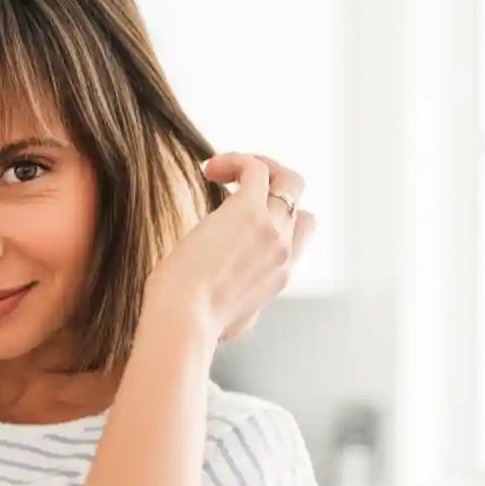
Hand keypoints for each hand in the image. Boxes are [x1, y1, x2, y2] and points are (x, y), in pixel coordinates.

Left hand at [145, 153, 314, 344]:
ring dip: (255, 165)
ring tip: (217, 171)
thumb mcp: (229, 321)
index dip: (278, 213)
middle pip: (298, 200)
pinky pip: (256, 168)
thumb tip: (229, 307)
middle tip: (235, 183)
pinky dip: (236, 160)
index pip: (300, 232)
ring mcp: (271, 230)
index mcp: (279, 275)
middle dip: (273, 182)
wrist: (184, 321)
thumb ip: (239, 306)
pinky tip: (209, 170)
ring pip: (287, 179)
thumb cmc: (192, 325)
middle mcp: (283, 251)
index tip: (241, 214)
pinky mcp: (248, 211)